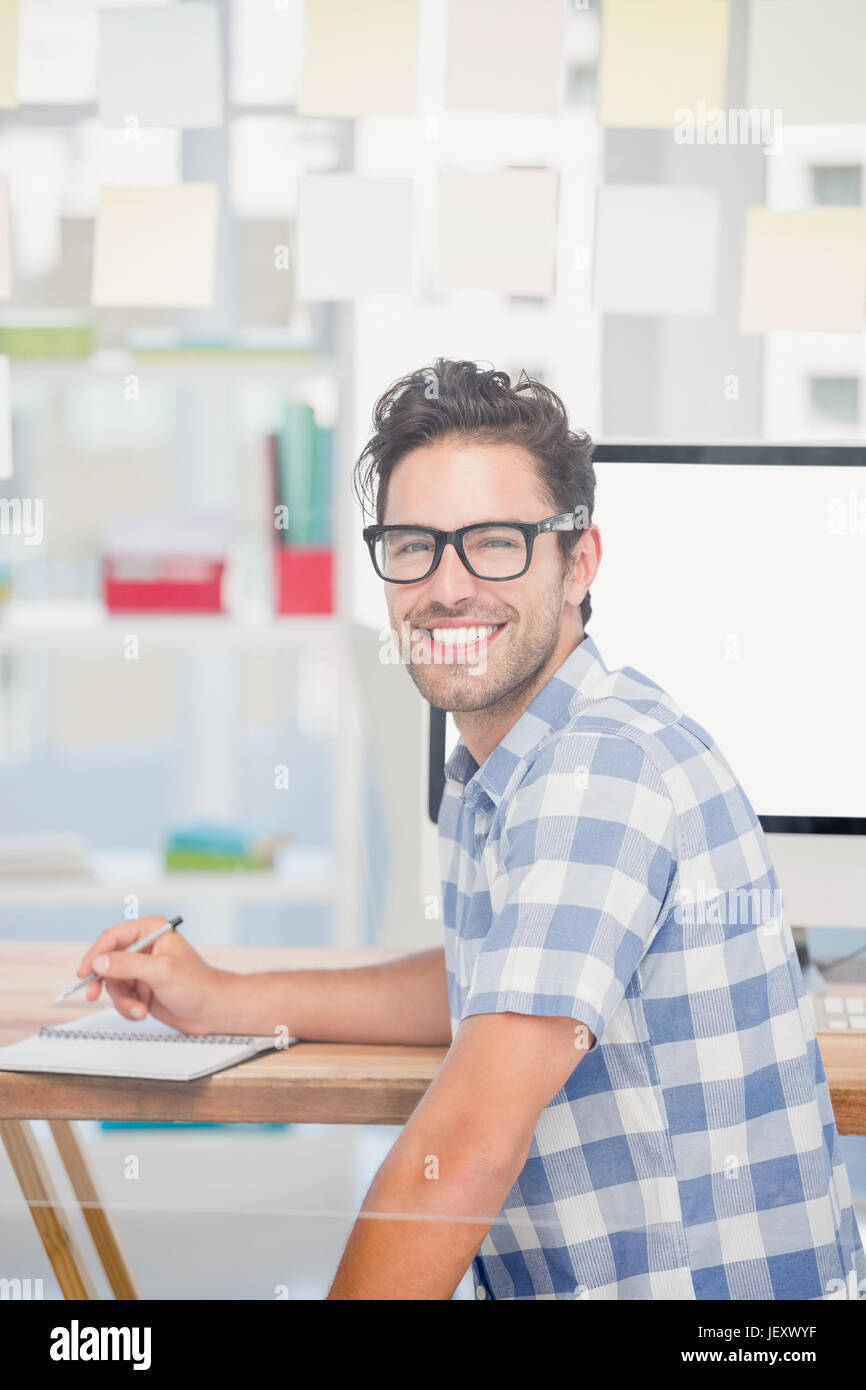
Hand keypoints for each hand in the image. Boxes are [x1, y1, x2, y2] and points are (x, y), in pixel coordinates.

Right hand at [75, 917, 233, 1034]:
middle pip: (107, 961)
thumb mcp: (161, 971)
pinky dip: (128, 1007)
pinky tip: (141, 1012)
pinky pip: (121, 997)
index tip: (85, 971)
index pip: (113, 937)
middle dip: (105, 981)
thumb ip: (128, 965)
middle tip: (93, 994)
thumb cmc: (198, 985)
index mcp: (152, 931)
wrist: (213, 1010)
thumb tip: (99, 962)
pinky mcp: (142, 989)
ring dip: (123, 1000)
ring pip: (113, 983)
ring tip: (138, 1010)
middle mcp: (145, 948)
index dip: (95, 954)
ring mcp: (142, 969)